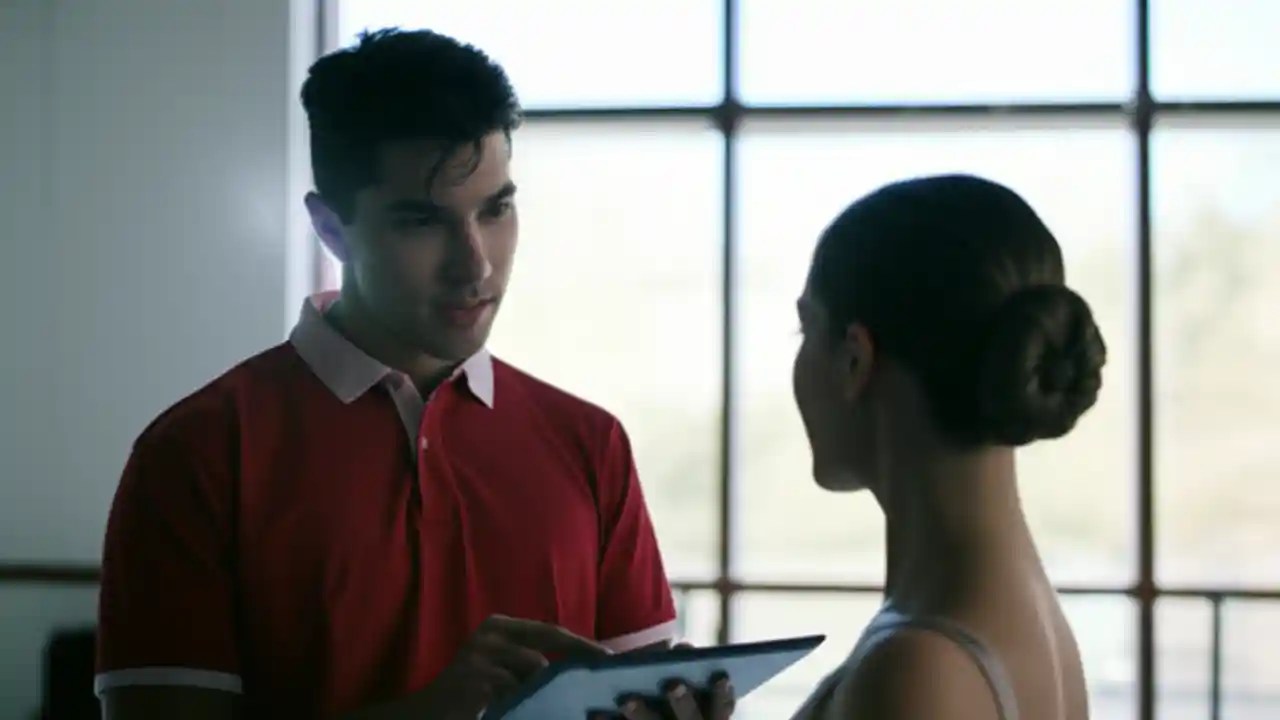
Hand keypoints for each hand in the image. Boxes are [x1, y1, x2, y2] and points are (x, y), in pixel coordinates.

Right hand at [420, 614, 609, 719]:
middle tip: (601, 679)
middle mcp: (490, 634)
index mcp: (499, 626)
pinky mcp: (475, 681)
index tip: (609, 658)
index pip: (550, 631)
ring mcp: (481, 656)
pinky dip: (525, 703)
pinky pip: (516, 694)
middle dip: (577, 661)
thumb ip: (533, 661)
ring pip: (534, 674)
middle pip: (546, 646)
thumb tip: (581, 666)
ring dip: (543, 692)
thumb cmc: (473, 691)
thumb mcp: (504, 666)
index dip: (582, 645)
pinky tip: (521, 708)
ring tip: (548, 702)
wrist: (429, 714)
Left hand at [593, 675, 735, 719]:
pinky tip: (596, 714)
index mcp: (710, 719)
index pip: (721, 707)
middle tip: (673, 684)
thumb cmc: (669, 700)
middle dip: (682, 703)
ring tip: (626, 699)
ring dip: (641, 716)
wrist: (659, 719)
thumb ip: (685, 668)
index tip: (720, 675)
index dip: (722, 694)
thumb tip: (682, 650)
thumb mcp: (682, 686)